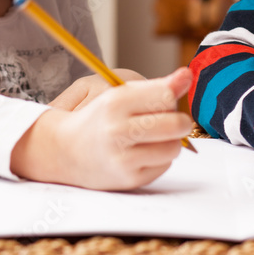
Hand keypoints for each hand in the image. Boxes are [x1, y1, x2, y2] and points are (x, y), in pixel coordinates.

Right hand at [10, 68, 192, 189]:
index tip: (165, 99)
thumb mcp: (121, 94)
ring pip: (174, 147)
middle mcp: (118, 131)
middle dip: (179, 121)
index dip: (172, 97)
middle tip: (166, 120)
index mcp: (115, 103)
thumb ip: (157, 86)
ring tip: (153, 137)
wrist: (66, 151)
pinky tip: (142, 152)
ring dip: (170, 141)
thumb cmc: (100, 118)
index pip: (166, 95)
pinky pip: (164, 165)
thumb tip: (187, 75)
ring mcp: (123, 158)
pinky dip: (159, 158)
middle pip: (176, 124)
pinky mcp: (130, 179)